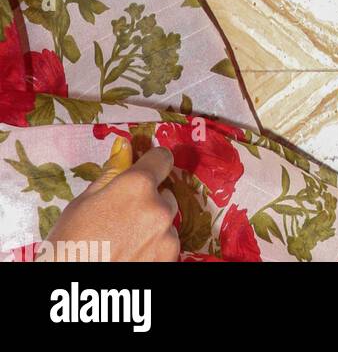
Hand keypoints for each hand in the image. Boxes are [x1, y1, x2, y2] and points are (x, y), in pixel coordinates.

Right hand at [46, 138, 178, 261]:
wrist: (72, 288)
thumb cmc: (68, 248)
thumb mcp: (82, 204)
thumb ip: (111, 174)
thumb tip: (124, 147)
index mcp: (136, 185)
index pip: (162, 158)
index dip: (153, 163)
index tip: (147, 169)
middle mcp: (158, 207)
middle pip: (164, 194)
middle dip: (148, 202)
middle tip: (121, 219)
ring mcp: (167, 236)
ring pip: (166, 222)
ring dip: (152, 227)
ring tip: (122, 242)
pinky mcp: (170, 259)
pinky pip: (166, 245)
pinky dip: (154, 248)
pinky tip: (130, 256)